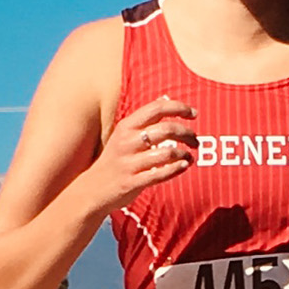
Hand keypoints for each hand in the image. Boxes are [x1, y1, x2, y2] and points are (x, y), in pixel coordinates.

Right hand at [88, 96, 197, 211]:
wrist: (92, 189)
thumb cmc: (115, 160)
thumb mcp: (124, 135)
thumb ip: (145, 120)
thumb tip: (166, 99)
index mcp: (126, 126)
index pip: (157, 108)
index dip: (179, 108)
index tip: (194, 113)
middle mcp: (127, 142)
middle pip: (166, 129)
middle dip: (187, 133)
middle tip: (196, 141)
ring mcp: (129, 163)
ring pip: (167, 153)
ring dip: (184, 153)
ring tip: (190, 156)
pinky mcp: (132, 182)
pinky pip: (161, 174)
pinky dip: (177, 169)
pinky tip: (185, 166)